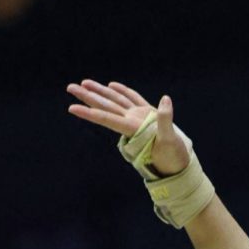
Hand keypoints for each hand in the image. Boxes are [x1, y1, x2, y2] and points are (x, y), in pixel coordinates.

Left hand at [65, 79, 190, 174]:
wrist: (178, 166)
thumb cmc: (173, 157)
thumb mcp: (170, 140)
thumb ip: (165, 120)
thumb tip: (165, 99)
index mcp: (133, 128)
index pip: (107, 118)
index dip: (89, 112)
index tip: (72, 108)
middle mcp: (132, 122)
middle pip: (106, 107)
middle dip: (88, 96)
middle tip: (70, 87)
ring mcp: (138, 118)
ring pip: (115, 101)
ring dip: (100, 91)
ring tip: (84, 82)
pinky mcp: (147, 116)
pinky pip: (133, 99)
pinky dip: (122, 91)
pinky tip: (111, 85)